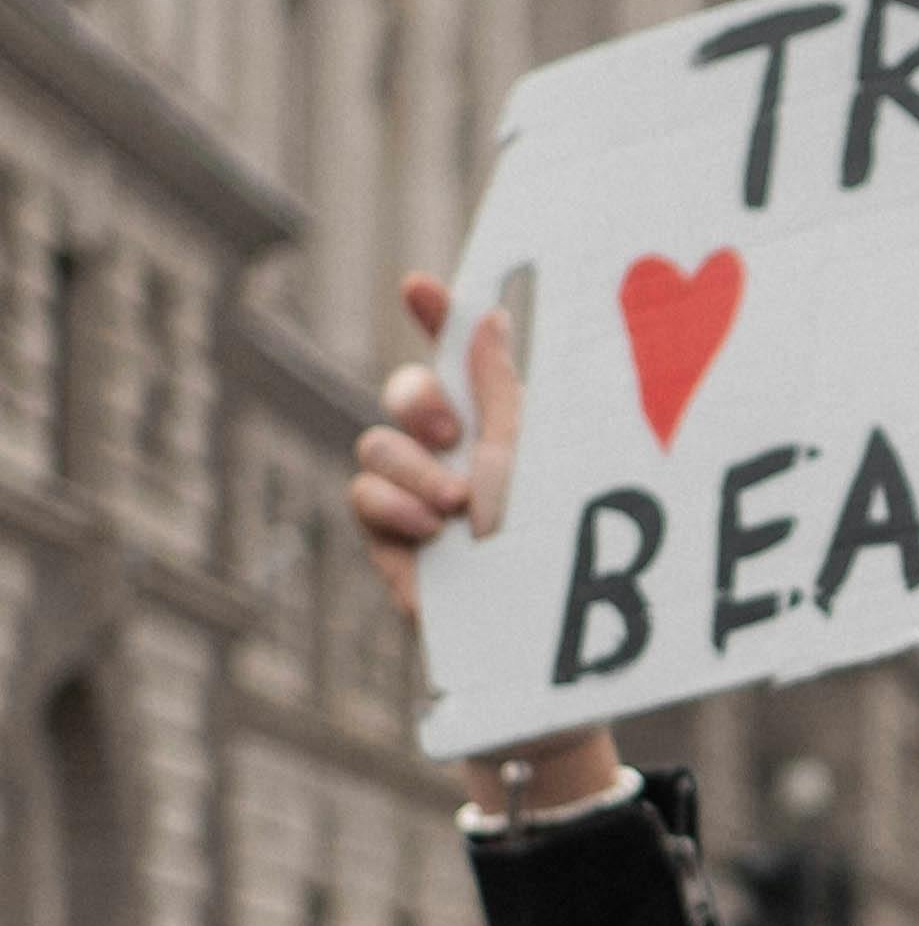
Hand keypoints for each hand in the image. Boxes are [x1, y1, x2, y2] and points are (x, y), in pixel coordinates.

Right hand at [352, 280, 618, 814]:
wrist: (532, 640)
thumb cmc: (550, 550)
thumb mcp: (531, 457)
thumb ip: (501, 389)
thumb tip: (491, 316)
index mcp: (505, 427)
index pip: (464, 358)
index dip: (438, 317)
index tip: (420, 285)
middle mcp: (461, 455)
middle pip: (407, 392)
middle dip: (417, 400)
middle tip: (450, 430)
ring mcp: (421, 496)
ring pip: (375, 441)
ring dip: (410, 467)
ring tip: (455, 506)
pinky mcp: (391, 539)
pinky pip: (361, 494)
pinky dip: (392, 506)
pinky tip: (430, 532)